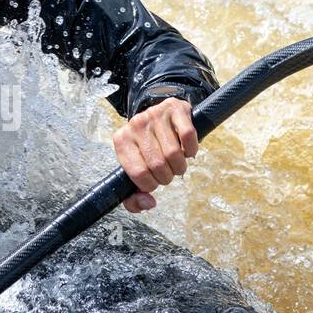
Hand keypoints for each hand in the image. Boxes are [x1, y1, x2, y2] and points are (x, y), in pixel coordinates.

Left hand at [112, 97, 198, 213]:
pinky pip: (188, 137)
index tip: (154, 182)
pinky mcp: (176, 109)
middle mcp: (136, 125)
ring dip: (179, 166)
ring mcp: (155, 114)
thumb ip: (134, 197)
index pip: (138, 173)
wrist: (159, 115)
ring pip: (173, 153)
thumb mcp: (135, 170)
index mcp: (121, 141)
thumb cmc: (148, 149)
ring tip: (176, 163)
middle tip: (168, 173)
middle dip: (166, 177)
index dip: (150, 185)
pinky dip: (191, 150)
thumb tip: (149, 203)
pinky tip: (186, 150)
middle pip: (157, 165)